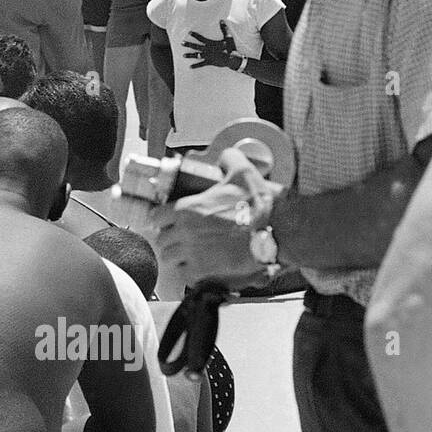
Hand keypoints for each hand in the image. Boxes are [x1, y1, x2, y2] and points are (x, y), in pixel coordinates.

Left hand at [150, 146, 283, 288]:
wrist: (277, 233)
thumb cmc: (259, 205)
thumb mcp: (243, 172)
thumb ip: (229, 159)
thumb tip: (226, 156)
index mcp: (186, 209)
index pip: (155, 216)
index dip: (162, 219)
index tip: (170, 221)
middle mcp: (184, 232)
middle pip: (161, 239)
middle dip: (171, 238)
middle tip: (184, 237)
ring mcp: (192, 253)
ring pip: (170, 258)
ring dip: (178, 256)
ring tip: (190, 253)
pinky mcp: (204, 271)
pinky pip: (185, 276)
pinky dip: (190, 273)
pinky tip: (201, 266)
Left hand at [183, 21, 236, 68]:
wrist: (232, 59)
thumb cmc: (231, 47)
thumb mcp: (228, 37)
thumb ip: (224, 28)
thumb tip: (221, 20)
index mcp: (211, 44)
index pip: (201, 38)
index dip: (195, 35)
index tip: (189, 32)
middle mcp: (207, 50)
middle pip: (196, 46)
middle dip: (188, 44)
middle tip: (182, 43)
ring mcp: (208, 56)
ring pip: (197, 55)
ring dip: (190, 55)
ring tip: (183, 55)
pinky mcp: (209, 62)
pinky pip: (201, 64)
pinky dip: (196, 66)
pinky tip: (190, 67)